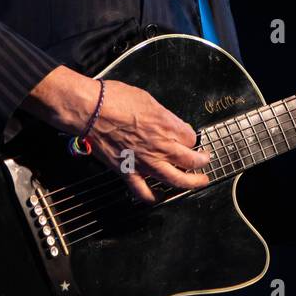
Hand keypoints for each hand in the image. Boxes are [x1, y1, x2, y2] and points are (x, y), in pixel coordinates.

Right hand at [26, 67, 210, 201]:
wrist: (90, 110)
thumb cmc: (114, 99)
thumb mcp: (146, 98)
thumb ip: (162, 114)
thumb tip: (168, 122)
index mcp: (166, 125)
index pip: (190, 137)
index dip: (191, 138)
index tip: (188, 137)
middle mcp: (160, 146)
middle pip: (192, 160)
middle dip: (202, 161)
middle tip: (205, 161)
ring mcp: (145, 162)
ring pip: (176, 180)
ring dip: (191, 183)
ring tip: (199, 182)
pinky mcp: (128, 171)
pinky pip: (144, 191)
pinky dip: (154, 197)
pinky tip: (160, 197)